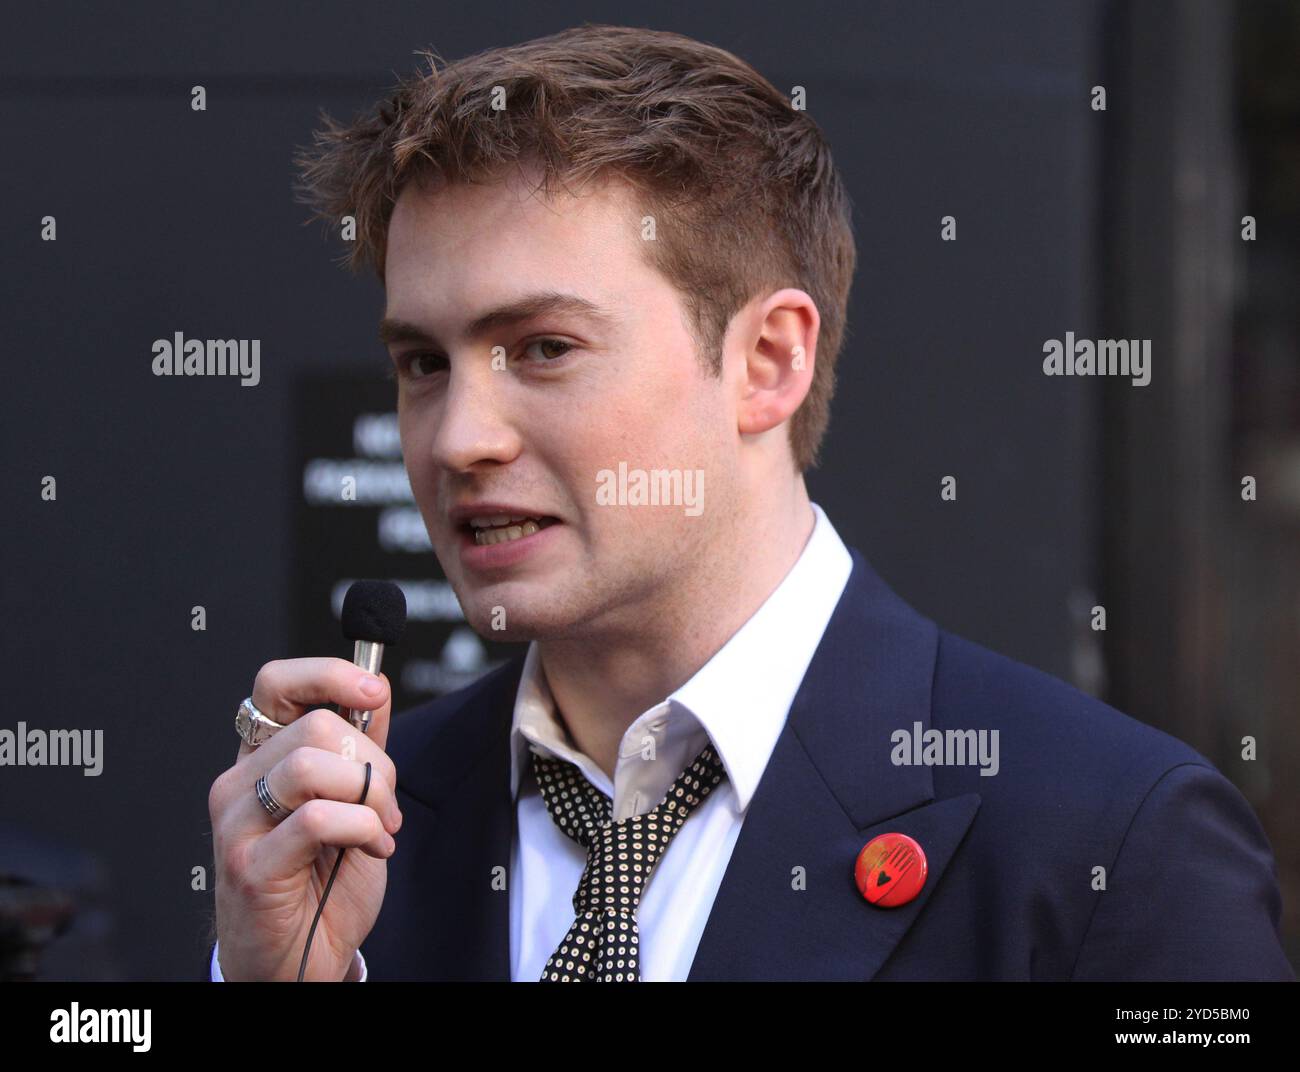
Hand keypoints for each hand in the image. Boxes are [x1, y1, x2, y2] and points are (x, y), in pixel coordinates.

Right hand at [209, 659, 401, 980]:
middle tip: (387, 801)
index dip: (327, 674)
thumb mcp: (352, 802)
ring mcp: (238, 824)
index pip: (275, 683)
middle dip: (374, 760)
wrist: (302, 962)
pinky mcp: (250, 865)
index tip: (373, 691)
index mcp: (261, 758)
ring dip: (369, 794)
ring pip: (310, 764)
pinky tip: (373, 846)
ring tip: (382, 826)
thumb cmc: (323, 883)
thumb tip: (374, 692)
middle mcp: (240, 783)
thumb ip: (358, 749)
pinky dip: (362, 827)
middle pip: (314, 724)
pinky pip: (317, 817)